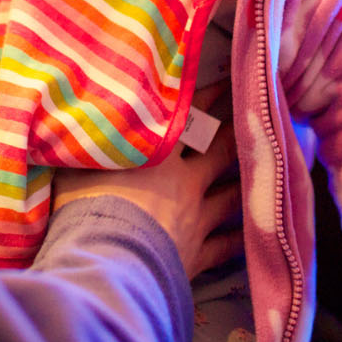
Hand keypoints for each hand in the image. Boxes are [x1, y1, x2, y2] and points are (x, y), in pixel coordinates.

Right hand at [52, 79, 240, 280]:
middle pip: (220, 150)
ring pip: (230, 196)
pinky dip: (238, 240)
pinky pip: (224, 247)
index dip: (211, 96)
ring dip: (246, 182)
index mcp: (159, 154)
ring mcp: (195, 220)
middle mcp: (185, 182)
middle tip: (257, 113)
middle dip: (238, 130)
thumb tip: (79, 115)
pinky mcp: (196, 256)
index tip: (231, 79)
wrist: (105, 262)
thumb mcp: (77, 163)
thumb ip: (90, 140)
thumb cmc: (84, 208)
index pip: (191, 116)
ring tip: (265, 169)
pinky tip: (249, 235)